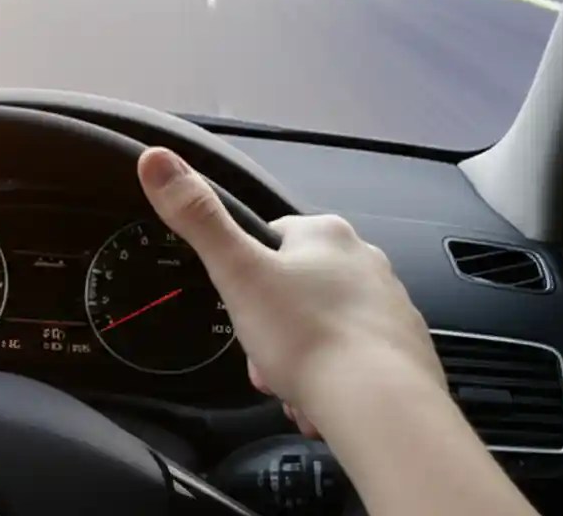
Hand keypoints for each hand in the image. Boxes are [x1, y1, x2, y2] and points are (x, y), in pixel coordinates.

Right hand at [137, 148, 444, 429]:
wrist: (379, 404)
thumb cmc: (304, 336)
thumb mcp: (237, 273)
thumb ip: (198, 218)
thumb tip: (155, 158)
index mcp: (326, 233)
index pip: (275, 240)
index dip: (250, 277)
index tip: (244, 307)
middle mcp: (367, 258)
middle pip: (298, 290)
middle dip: (275, 328)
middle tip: (266, 360)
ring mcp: (391, 303)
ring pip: (325, 328)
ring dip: (302, 359)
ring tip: (294, 386)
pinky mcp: (408, 346)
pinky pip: (357, 359)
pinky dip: (336, 380)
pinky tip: (325, 400)